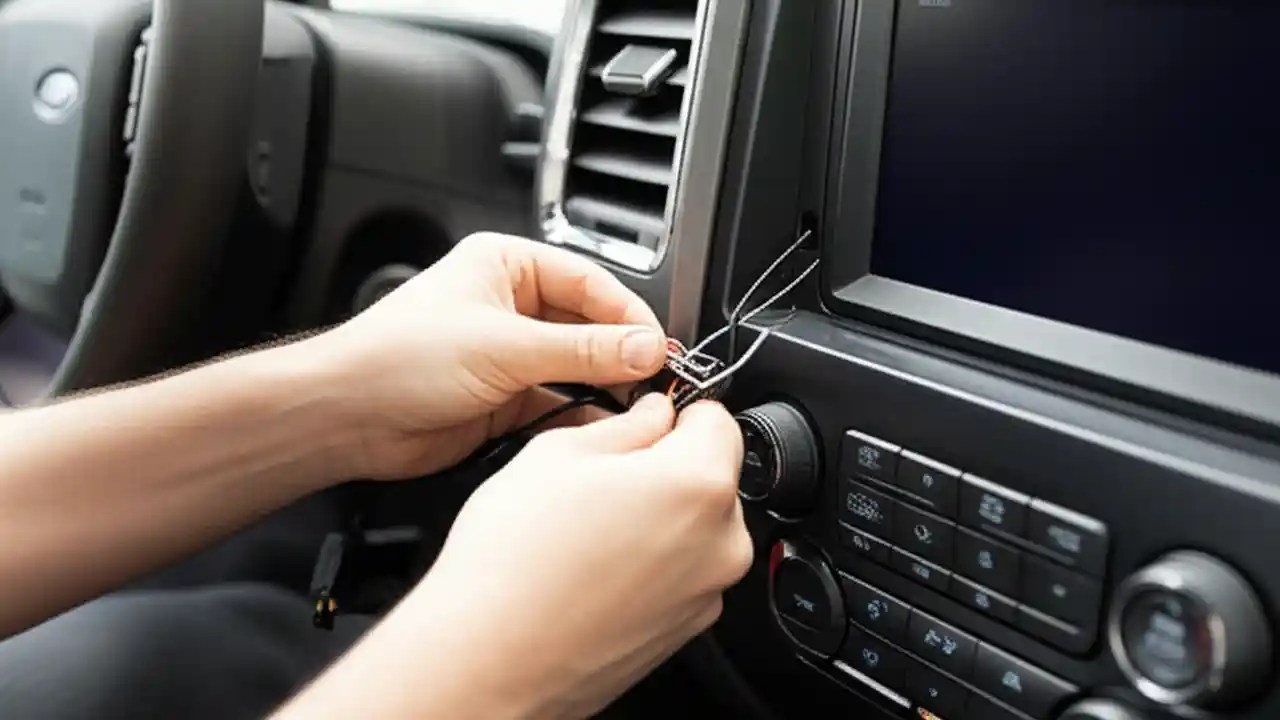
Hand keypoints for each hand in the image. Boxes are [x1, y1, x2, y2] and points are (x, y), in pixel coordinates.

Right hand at [275, 395, 750, 719]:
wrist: (489, 660)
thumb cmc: (513, 562)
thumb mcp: (557, 453)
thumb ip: (625, 423)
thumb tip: (652, 414)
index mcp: (698, 483)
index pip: (716, 417)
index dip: (675, 410)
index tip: (644, 419)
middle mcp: (720, 542)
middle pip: (710, 476)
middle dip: (665, 466)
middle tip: (600, 479)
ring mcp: (706, 592)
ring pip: (696, 526)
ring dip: (658, 517)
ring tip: (588, 530)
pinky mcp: (687, 629)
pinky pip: (682, 573)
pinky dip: (651, 563)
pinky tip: (594, 567)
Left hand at [307, 232, 668, 479]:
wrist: (346, 417)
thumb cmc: (397, 359)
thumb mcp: (505, 347)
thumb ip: (584, 350)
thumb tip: (645, 347)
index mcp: (506, 266)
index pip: (590, 281)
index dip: (629, 314)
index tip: (658, 346)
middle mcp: (510, 305)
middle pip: (589, 324)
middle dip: (621, 352)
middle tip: (655, 378)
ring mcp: (509, 353)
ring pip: (577, 366)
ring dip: (605, 385)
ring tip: (637, 405)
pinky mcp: (505, 398)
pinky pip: (559, 403)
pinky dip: (582, 416)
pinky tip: (604, 427)